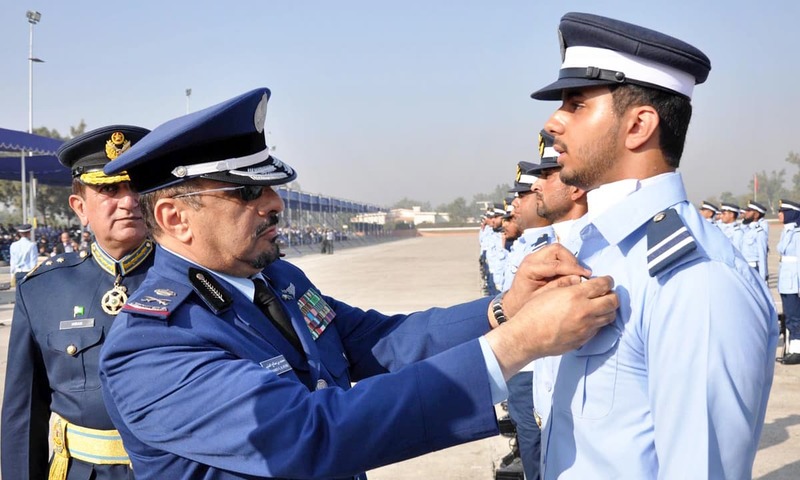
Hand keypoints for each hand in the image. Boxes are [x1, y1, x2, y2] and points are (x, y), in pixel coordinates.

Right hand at [485, 275, 617, 379]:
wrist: (526, 337)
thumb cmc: (533, 312)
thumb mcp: (547, 291)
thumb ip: (566, 283)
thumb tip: (579, 280)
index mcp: (575, 295)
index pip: (603, 285)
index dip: (608, 280)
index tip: (607, 280)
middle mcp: (584, 311)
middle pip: (613, 301)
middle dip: (613, 295)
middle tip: (607, 292)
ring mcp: (586, 327)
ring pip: (609, 316)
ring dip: (608, 309)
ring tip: (600, 306)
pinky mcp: (584, 339)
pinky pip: (598, 328)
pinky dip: (598, 321)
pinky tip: (588, 319)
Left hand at [502, 244, 591, 318]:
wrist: (512, 303)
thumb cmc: (524, 303)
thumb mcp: (541, 298)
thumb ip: (558, 287)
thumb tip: (577, 279)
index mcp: (529, 269)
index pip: (555, 264)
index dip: (573, 269)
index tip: (586, 275)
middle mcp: (531, 259)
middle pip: (557, 249)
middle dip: (571, 260)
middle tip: (580, 274)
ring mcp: (534, 257)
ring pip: (557, 249)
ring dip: (569, 260)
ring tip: (576, 274)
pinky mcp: (539, 259)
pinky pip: (555, 254)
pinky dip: (565, 261)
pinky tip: (570, 273)